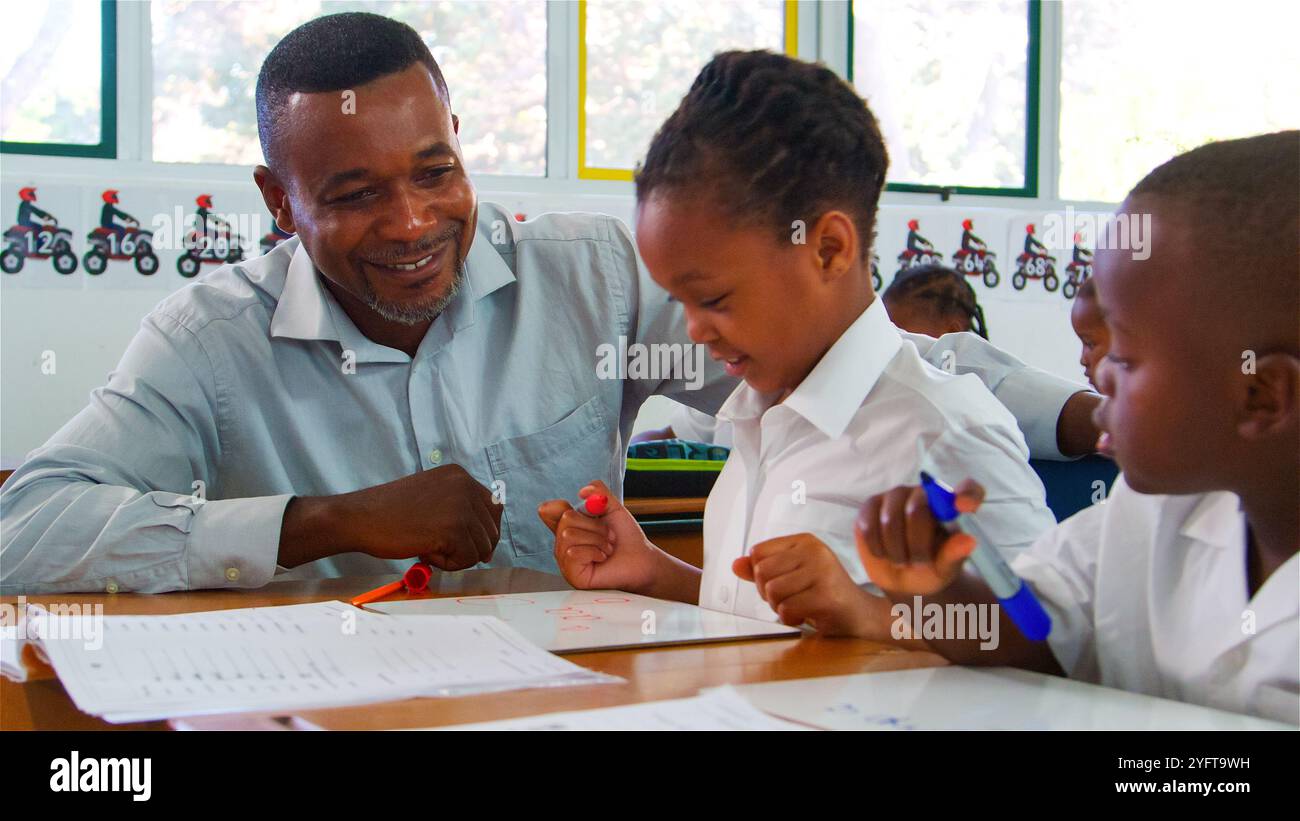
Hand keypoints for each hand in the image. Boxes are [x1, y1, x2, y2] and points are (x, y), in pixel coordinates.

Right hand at [337, 463, 501, 569]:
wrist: (360, 517)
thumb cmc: (390, 512)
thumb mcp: (432, 497)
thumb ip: (459, 509)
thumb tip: (489, 545)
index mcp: (460, 475)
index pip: (494, 507)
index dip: (485, 531)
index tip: (470, 545)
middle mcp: (464, 486)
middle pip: (492, 530)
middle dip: (471, 548)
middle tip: (442, 550)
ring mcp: (460, 506)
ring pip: (482, 548)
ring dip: (458, 557)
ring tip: (429, 548)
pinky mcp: (453, 528)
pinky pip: (467, 559)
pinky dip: (448, 564)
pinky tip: (425, 552)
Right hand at [538, 480, 658, 591]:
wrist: (642, 559)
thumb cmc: (625, 537)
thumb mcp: (612, 507)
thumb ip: (598, 492)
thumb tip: (583, 491)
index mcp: (568, 527)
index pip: (549, 510)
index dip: (565, 505)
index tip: (591, 511)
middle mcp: (563, 544)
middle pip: (566, 518)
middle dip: (595, 524)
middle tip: (609, 535)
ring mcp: (565, 560)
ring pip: (568, 536)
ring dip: (597, 539)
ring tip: (607, 548)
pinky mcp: (572, 575)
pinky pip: (573, 553)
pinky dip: (594, 552)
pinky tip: (602, 558)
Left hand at [732, 534, 879, 635]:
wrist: (860, 616)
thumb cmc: (823, 595)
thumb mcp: (791, 576)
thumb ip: (763, 570)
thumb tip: (735, 565)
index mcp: (805, 541)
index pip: (758, 552)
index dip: (760, 574)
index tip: (781, 583)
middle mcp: (815, 551)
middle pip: (761, 572)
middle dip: (768, 594)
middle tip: (790, 599)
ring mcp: (822, 572)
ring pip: (772, 591)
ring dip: (779, 607)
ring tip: (799, 607)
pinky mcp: (826, 596)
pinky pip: (786, 608)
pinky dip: (790, 618)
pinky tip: (806, 616)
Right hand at [854, 480, 984, 595]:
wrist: (901, 577)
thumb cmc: (930, 568)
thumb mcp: (945, 568)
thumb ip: (954, 554)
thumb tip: (968, 541)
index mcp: (951, 506)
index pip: (969, 489)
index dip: (967, 494)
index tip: (963, 507)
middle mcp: (924, 493)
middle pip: (917, 510)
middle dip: (916, 545)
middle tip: (918, 564)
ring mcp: (894, 496)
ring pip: (890, 521)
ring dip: (896, 551)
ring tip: (901, 561)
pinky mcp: (870, 506)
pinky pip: (869, 527)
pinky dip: (877, 548)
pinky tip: (883, 554)